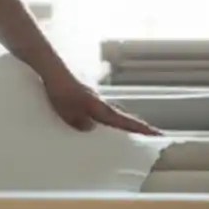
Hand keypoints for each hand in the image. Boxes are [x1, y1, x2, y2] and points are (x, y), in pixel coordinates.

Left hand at [43, 73, 161, 135]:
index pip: (124, 120)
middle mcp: (99, 103)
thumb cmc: (59, 88)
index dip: (141, 128)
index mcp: (99, 106)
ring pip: (112, 114)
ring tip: (129, 135)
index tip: (158, 135)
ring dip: (122, 123)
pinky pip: (100, 112)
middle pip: (123, 116)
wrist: (51, 70)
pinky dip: (107, 120)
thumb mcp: (66, 107)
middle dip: (136, 127)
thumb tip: (91, 129)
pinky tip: (99, 125)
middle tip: (150, 137)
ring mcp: (92, 100)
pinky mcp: (83, 98)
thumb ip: (78, 119)